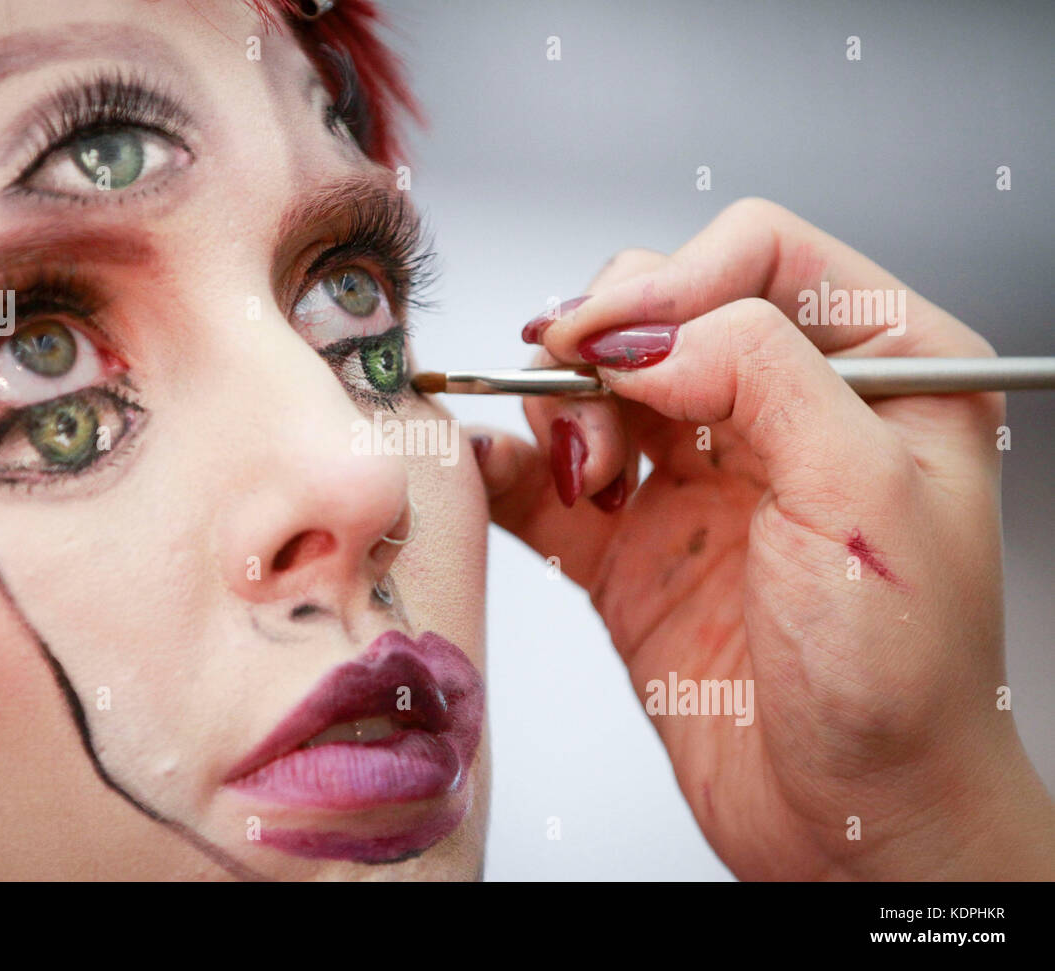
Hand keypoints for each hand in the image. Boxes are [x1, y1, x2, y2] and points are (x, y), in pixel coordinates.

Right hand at [473, 198, 1054, 879]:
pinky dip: (508, 467)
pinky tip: (487, 469)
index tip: (614, 342)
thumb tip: (648, 332)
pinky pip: (550, 480)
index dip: (676, 283)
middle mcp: (784, 412)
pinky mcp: (635, 543)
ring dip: (561, 411)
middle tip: (579, 404)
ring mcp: (702, 477)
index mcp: (882, 372)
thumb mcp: (862, 497)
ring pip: (598, 385)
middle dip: (607, 348)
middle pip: (662, 311)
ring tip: (584, 481)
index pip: (762, 257)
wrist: (846, 822)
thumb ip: (761, 374)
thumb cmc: (901, 680)